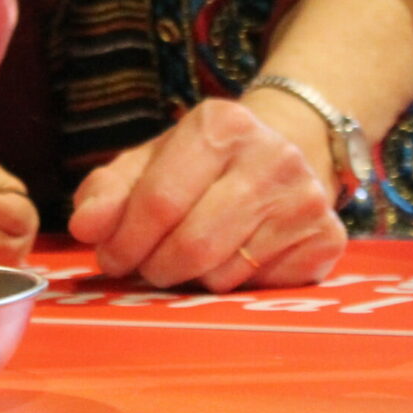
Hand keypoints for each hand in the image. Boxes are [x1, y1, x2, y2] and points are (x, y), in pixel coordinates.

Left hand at [66, 98, 345, 290]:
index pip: (159, 201)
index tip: (109, 258)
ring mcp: (306, 199)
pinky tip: (231, 257)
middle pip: (191, 245)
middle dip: (153, 267)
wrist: (289, 149)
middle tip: (143, 267)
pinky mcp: (327, 239)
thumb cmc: (202, 163)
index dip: (123, 241)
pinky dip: (230, 284)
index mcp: (221, 124)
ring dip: (189, 279)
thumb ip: (107, 191)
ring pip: (222, 274)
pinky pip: (256, 288)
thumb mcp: (149, 162)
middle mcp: (273, 157)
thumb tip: (85, 227)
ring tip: (186, 257)